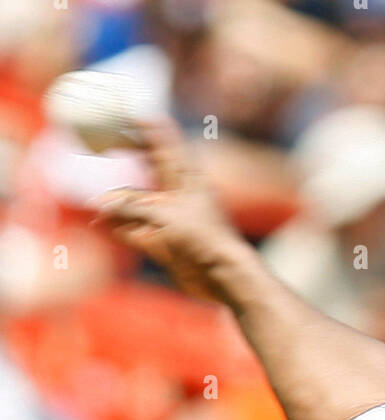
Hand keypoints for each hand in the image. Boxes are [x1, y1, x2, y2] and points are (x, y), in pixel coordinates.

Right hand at [92, 119, 247, 301]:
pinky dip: (118, 227)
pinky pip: (135, 229)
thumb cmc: (204, 239)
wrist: (224, 277)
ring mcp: (170, 217)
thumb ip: (130, 206)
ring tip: (94, 198)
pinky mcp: (165, 241)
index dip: (144, 125)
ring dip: (116, 199)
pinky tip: (99, 223)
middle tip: (99, 144)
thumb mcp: (165, 215)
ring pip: (137, 201)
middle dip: (124, 157)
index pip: (162, 140)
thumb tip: (100, 203)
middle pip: (146, 167)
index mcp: (185, 176)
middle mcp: (177, 193)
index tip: (124, 111)